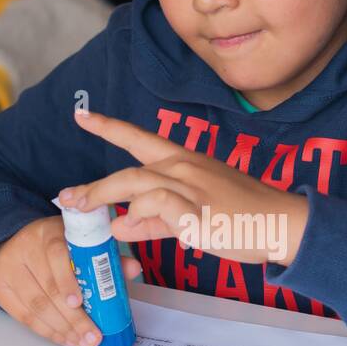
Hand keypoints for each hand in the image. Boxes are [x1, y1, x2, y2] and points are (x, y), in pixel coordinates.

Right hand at [0, 214, 141, 345]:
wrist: (11, 243)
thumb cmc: (54, 246)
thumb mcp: (76, 242)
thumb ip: (105, 255)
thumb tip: (133, 269)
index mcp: (47, 233)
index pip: (55, 255)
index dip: (67, 281)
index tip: (80, 303)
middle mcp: (24, 249)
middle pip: (47, 288)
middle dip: (73, 318)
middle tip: (92, 337)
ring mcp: (9, 270)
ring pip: (36, 306)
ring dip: (62, 329)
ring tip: (82, 343)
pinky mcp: (0, 289)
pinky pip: (24, 316)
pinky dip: (47, 331)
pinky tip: (64, 339)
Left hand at [58, 110, 308, 266]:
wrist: (279, 222)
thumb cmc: (240, 217)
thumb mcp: (191, 215)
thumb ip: (153, 221)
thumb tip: (120, 225)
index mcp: (184, 161)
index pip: (140, 138)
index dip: (109, 127)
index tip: (82, 116)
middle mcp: (184, 167)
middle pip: (128, 169)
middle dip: (94, 185)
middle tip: (67, 198)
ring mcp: (191, 186)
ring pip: (136, 184)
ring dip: (104, 197)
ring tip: (83, 212)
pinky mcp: (196, 209)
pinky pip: (157, 205)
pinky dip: (138, 216)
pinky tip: (128, 229)